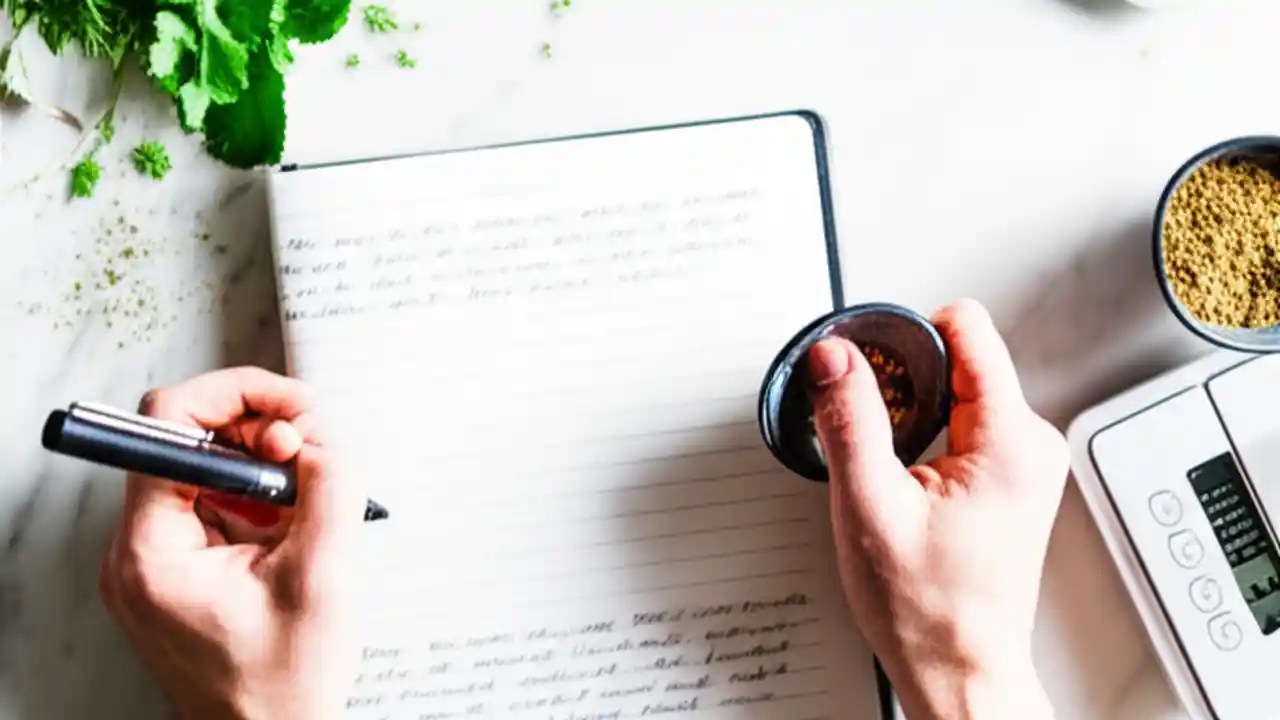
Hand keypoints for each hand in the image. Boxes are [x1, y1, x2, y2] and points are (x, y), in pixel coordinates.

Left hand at [98, 368, 364, 719]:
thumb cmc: (286, 685)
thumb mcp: (322, 578)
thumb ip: (327, 488)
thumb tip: (319, 436)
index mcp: (152, 551)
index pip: (169, 423)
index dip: (237, 395)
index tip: (292, 407)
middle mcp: (137, 550)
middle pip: (186, 438)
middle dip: (258, 428)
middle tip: (311, 451)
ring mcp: (153, 560)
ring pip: (202, 466)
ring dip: (262, 464)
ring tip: (307, 496)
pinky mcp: (175, 569)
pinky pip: (210, 501)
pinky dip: (256, 496)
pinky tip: (291, 523)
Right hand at [808, 300, 1065, 719]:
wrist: (958, 669)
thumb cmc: (926, 611)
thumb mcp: (870, 506)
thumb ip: (850, 420)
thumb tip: (835, 355)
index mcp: (1011, 441)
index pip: (965, 327)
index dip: (905, 336)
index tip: (869, 364)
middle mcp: (1031, 444)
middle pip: (960, 356)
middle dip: (904, 378)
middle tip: (870, 432)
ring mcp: (1025, 461)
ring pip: (958, 388)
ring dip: (914, 410)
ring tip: (888, 464)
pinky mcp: (1011, 477)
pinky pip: (964, 420)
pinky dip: (927, 433)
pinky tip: (905, 476)